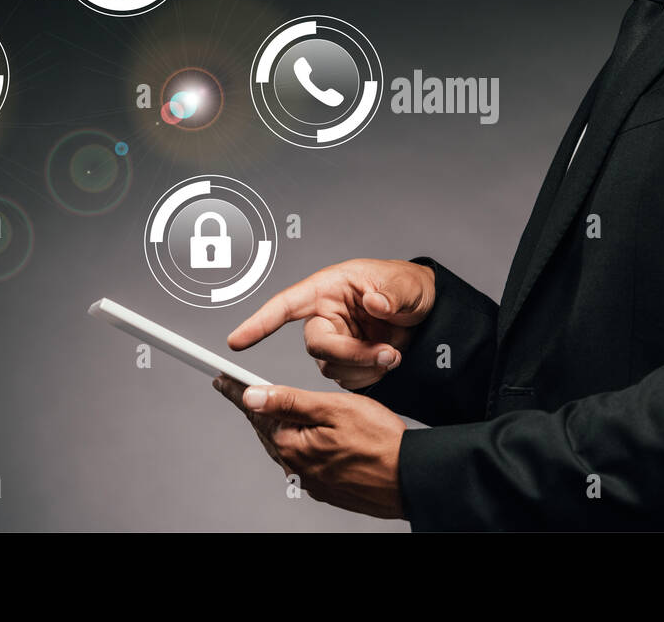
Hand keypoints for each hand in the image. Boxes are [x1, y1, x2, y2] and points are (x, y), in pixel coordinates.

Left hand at [213, 376, 406, 518]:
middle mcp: (296, 467)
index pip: (257, 412)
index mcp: (293, 444)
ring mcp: (311, 480)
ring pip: (284, 447)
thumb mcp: (334, 409)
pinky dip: (297, 445)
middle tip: (238, 391)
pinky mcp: (326, 488)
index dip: (237, 392)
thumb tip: (252, 396)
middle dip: (254, 409)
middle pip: (267, 431)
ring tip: (268, 411)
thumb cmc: (380, 441)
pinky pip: (302, 463)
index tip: (222, 381)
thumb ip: (291, 402)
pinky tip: (305, 438)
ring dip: (275, 428)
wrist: (409, 479)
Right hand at [227, 258, 434, 390]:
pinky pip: (347, 380)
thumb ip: (389, 295)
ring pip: (331, 368)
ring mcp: (335, 340)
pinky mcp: (347, 362)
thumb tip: (374, 304)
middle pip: (316, 346)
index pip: (286, 305)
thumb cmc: (406, 286)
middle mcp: (325, 316)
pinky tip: (387, 360)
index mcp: (328, 289)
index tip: (236, 342)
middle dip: (350, 354)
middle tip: (386, 353)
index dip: (260, 323)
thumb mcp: (402, 284)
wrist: (427, 311)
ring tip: (393, 353)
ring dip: (364, 367)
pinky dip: (369, 376)